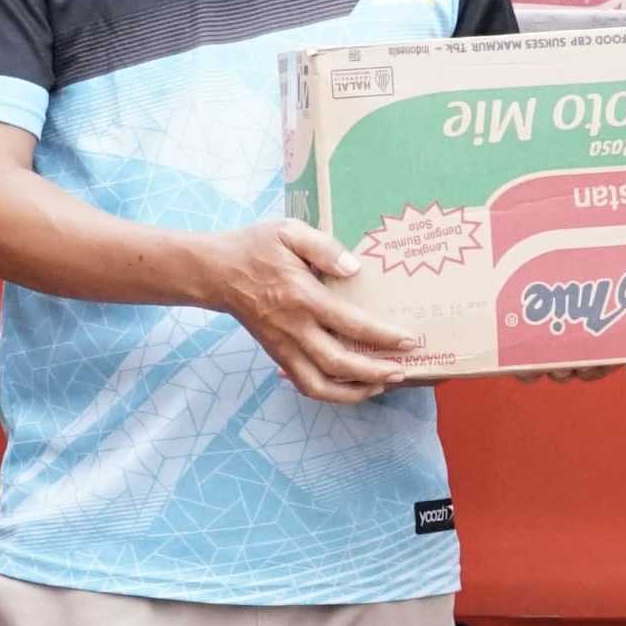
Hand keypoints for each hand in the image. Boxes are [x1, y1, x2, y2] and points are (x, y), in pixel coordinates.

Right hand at [201, 221, 417, 403]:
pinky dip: (330, 392)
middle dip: (375, 372)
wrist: (216, 272)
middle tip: (402, 371)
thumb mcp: (289, 232)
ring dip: (353, 393)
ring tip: (381, 386)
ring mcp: (284, 346)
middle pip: (339, 364)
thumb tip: (354, 268)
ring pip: (320, 385)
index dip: (383, 336)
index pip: (350, 323)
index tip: (408, 340)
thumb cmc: (256, 248)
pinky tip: (349, 386)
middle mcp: (294, 328)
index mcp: (302, 297)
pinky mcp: (277, 354)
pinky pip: (305, 384)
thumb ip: (324, 247)